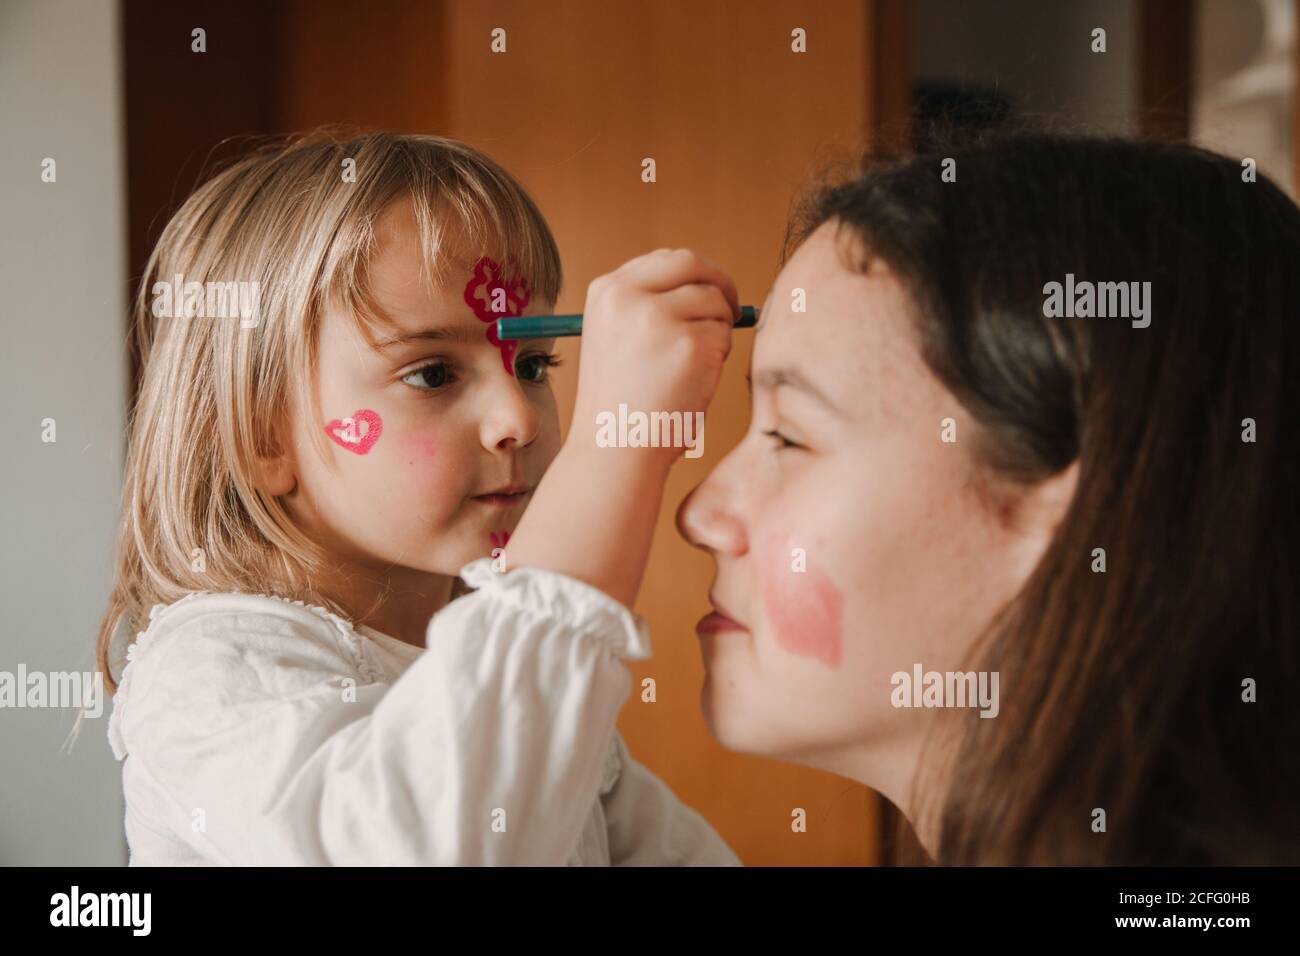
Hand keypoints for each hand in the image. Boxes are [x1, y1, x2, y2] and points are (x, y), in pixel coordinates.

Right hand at [569, 248, 737, 462]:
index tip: (708, 292)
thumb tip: (706, 284)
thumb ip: (647, 304)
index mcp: (606, 291)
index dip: (695, 275)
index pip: (665, 260)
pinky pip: (724, 334)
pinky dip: (719, 356)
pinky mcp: (690, 344)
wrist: (615, 450)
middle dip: (719, 285)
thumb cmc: (622, 402)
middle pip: (693, 265)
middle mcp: (628, 296)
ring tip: (692, 367)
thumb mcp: (616, 337)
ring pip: (714, 301)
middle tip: (731, 310)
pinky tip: (694, 382)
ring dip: (717, 331)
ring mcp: (659, 318)